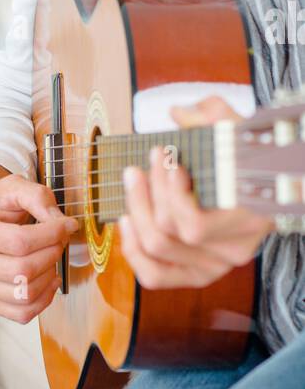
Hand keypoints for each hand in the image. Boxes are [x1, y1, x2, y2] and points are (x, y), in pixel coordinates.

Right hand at [0, 172, 78, 323]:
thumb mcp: (12, 186)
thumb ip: (39, 197)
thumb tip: (64, 224)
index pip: (20, 242)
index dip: (52, 234)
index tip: (67, 225)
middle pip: (23, 271)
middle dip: (52, 254)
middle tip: (59, 240)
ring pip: (25, 295)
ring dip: (49, 275)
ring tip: (51, 256)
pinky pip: (22, 313)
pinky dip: (44, 299)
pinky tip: (48, 278)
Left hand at [119, 95, 272, 288]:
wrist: (262, 190)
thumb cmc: (247, 162)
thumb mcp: (237, 134)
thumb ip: (213, 117)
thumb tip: (179, 113)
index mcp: (249, 220)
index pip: (194, 223)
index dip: (170, 192)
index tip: (164, 157)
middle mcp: (234, 251)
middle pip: (170, 232)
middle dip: (146, 194)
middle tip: (136, 168)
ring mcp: (216, 266)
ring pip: (158, 249)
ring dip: (136, 213)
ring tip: (131, 183)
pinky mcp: (198, 274)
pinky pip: (155, 276)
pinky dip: (133, 250)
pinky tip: (125, 220)